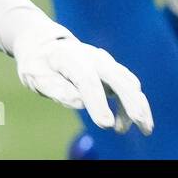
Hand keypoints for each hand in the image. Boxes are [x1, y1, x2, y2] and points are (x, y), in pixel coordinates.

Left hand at [11, 22, 152, 134]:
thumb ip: (56, 89)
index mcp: (69, 57)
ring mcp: (106, 62)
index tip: (106, 125)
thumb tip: (80, 102)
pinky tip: (124, 122)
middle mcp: (92, 57)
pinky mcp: (113, 71)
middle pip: (117, 78)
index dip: (98, 102)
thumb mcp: (36, 76)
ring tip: (139, 130)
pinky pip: (129, 87)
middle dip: (132, 102)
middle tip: (142, 124)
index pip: (87, 80)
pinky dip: (135, 104)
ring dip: (139, 106)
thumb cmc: (39, 65)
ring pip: (129, 83)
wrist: (45, 46)